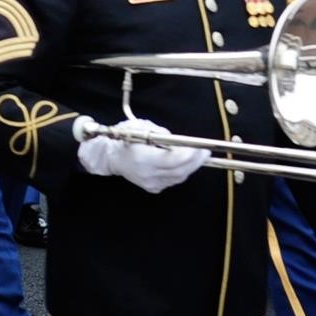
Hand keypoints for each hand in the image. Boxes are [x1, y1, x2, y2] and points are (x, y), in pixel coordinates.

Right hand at [75, 119, 210, 193]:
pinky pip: (172, 180)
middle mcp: (147, 174)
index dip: (189, 155)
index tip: (200, 148)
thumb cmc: (124, 139)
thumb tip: (179, 141)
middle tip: (205, 153)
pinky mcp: (153, 187)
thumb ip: (161, 134)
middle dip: (195, 161)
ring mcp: (150, 183)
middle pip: (178, 171)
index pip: (172, 160)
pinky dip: (182, 172)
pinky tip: (187, 164)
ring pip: (178, 177)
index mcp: (142, 158)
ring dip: (191, 167)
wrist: (110, 157)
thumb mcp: (141, 127)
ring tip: (200, 157)